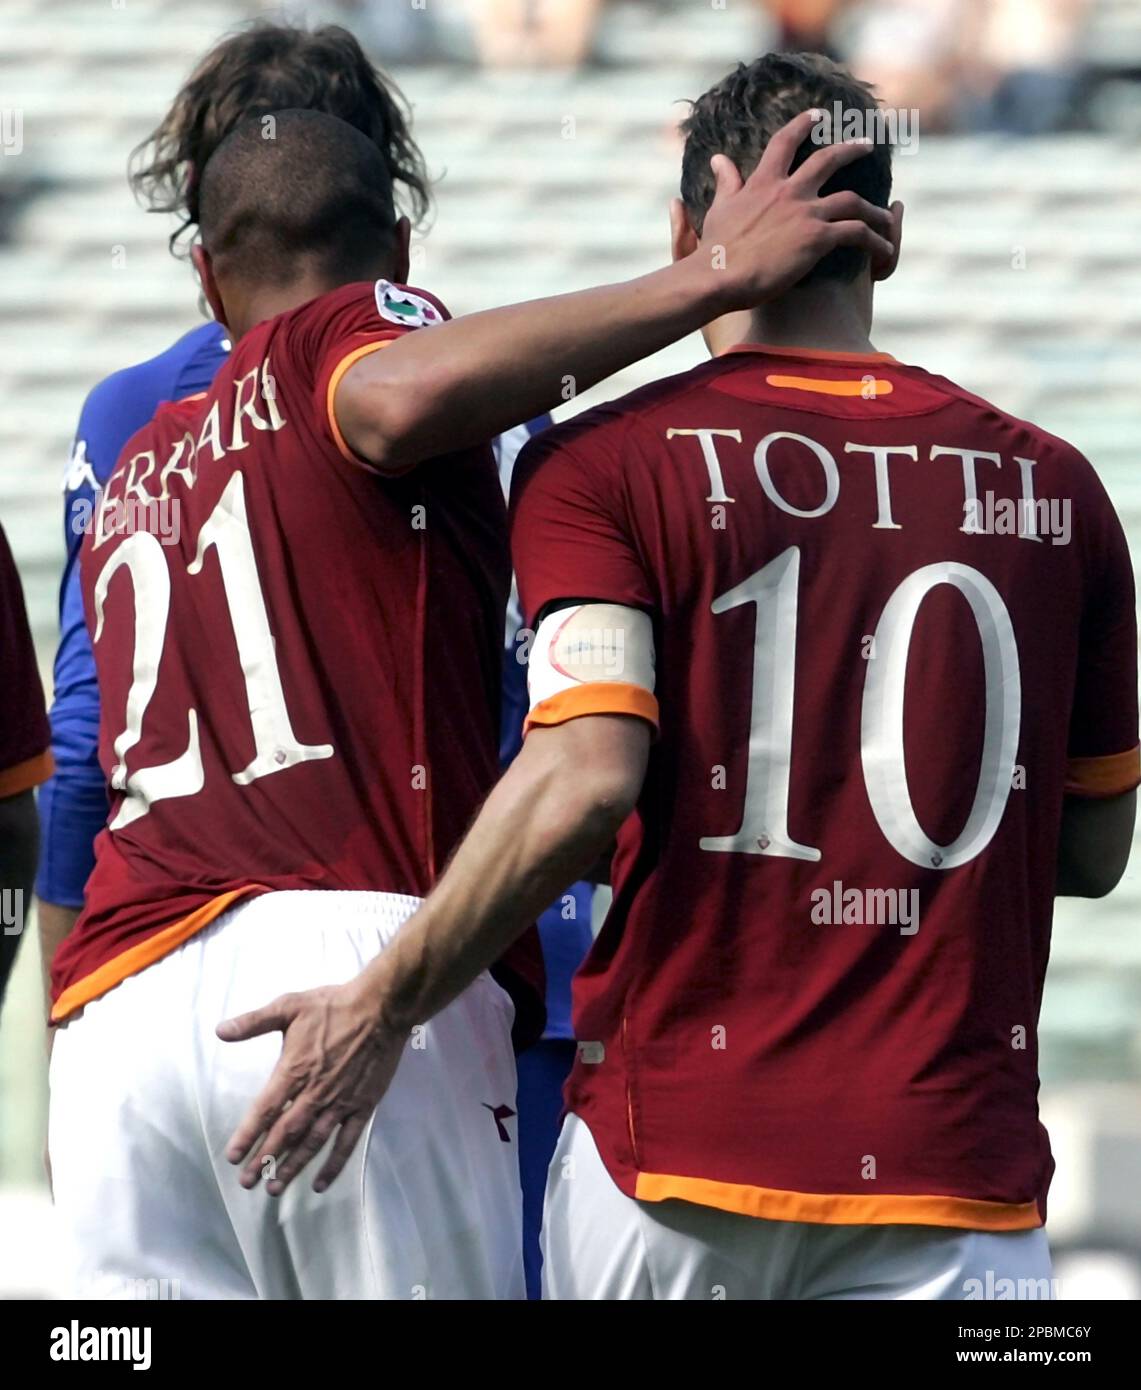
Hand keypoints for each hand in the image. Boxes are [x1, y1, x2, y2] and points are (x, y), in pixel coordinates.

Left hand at [216, 980, 408, 1194]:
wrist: (381, 1008)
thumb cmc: (334, 1006)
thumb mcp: (289, 1006)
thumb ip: (254, 1022)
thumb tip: (220, 1030)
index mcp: (294, 1071)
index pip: (265, 1111)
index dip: (247, 1135)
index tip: (233, 1157)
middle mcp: (314, 1094)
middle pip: (285, 1133)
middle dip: (264, 1159)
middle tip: (248, 1181)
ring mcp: (340, 1103)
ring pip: (312, 1143)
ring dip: (293, 1167)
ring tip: (275, 1187)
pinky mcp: (362, 1106)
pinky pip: (346, 1141)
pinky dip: (333, 1164)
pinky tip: (321, 1182)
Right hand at [697, 108, 898, 308]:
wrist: (718, 276)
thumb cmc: (715, 249)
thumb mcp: (719, 208)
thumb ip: (726, 182)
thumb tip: (718, 159)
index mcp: (764, 182)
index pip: (786, 142)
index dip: (803, 124)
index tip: (818, 114)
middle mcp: (789, 191)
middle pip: (829, 160)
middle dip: (850, 149)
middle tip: (866, 144)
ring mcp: (806, 213)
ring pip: (853, 200)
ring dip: (873, 209)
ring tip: (886, 215)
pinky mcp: (817, 239)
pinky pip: (857, 233)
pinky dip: (875, 241)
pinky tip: (884, 251)